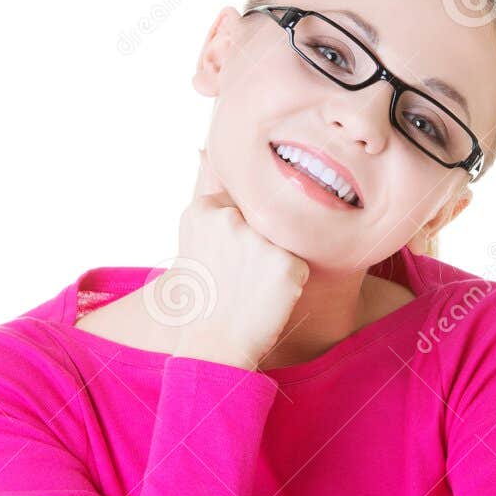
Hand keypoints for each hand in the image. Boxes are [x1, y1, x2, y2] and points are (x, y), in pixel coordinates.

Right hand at [172, 144, 309, 369]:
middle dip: (259, 246)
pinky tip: (270, 298)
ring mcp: (259, 239)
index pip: (241, 205)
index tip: (222, 264)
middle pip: (266, 218)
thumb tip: (205, 147)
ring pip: (285, 240)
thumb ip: (210, 200)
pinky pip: (301, 264)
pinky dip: (292, 282)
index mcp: (203, 209)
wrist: (213, 347)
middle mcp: (229, 218)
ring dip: (276, 263)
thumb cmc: (205, 298)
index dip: (239, 237)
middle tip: (237, 280)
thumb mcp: (194, 243)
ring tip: (252, 289)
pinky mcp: (286, 263)